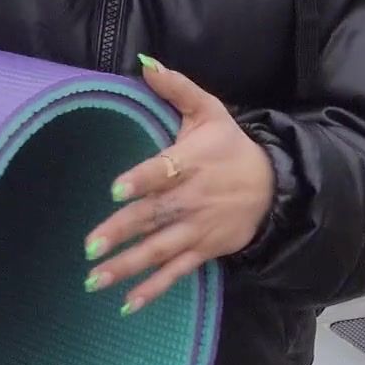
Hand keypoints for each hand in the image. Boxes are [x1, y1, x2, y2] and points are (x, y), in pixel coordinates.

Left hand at [83, 54, 274, 315]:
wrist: (273, 185)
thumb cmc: (230, 145)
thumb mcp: (209, 110)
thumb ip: (176, 87)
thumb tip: (145, 61)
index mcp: (190, 162)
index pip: (163, 171)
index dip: (141, 180)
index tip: (117, 190)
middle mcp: (191, 199)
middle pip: (154, 216)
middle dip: (121, 232)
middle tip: (90, 245)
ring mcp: (197, 228)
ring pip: (159, 250)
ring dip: (127, 266)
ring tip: (95, 278)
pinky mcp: (203, 250)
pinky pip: (176, 273)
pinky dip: (153, 289)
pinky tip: (127, 303)